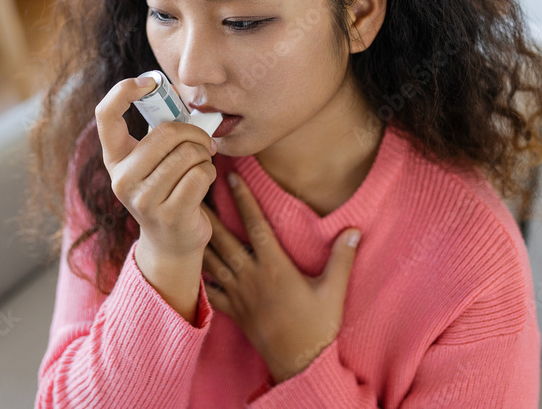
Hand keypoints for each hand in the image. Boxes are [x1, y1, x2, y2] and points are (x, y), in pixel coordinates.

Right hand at [94, 75, 217, 260]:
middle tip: (203, 141)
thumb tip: (185, 100)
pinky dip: (209, 172)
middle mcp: (122, 178)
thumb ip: (159, 133)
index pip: (106, 115)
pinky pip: (199, 175)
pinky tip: (203, 181)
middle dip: (194, 133)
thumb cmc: (167, 188)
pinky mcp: (168, 214)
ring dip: (203, 155)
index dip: (124, 90)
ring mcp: (143, 199)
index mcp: (115, 158)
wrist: (171, 241)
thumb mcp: (152, 162)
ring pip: (187, 154)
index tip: (149, 82)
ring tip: (200, 165)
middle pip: (165, 133)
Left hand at [200, 172, 360, 383]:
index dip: (244, 199)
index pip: (256, 224)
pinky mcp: (232, 310)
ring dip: (199, 238)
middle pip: (224, 238)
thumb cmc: (317, 327)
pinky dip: (197, 275)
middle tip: (195, 190)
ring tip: (186, 217)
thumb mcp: (334, 291)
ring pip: (211, 259)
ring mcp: (239, 293)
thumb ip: (342, 258)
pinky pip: (209, 290)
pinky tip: (188, 262)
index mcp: (275, 266)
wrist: (299, 364)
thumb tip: (354, 230)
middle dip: (208, 213)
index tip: (232, 177)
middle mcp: (252, 275)